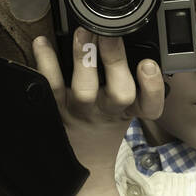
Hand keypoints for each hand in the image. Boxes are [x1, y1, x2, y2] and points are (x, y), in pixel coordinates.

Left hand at [33, 26, 166, 189]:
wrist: (82, 161)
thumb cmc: (104, 127)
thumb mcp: (125, 109)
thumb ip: (130, 79)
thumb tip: (124, 37)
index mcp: (130, 111)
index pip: (151, 105)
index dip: (153, 86)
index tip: (148, 64)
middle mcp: (108, 113)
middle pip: (120, 94)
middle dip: (116, 61)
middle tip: (110, 34)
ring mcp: (81, 112)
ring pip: (85, 91)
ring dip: (84, 60)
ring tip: (83, 34)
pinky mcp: (56, 110)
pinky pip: (51, 87)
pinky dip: (45, 63)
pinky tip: (42, 43)